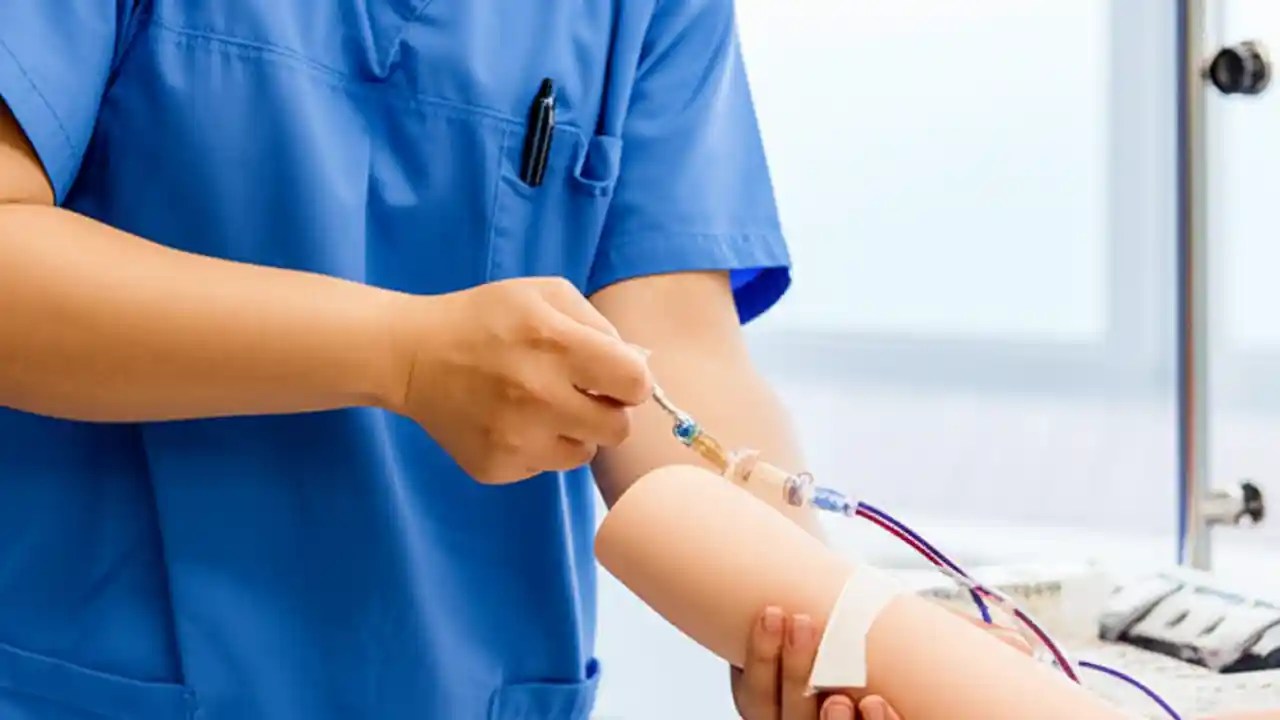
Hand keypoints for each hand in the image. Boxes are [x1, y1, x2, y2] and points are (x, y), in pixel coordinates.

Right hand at [388, 277, 651, 482]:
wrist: (412, 356)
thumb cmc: (486, 319)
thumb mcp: (545, 294)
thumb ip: (599, 326)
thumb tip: (639, 366)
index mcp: (556, 344)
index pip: (635, 384)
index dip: (630, 380)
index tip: (611, 376)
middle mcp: (539, 396)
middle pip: (618, 429)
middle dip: (607, 411)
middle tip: (580, 394)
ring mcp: (516, 438)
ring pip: (584, 453)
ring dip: (573, 432)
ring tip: (540, 405)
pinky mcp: (497, 466)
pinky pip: (546, 466)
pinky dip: (538, 447)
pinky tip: (511, 421)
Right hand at [731, 606, 898, 719]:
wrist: (850, 685)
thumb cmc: (818, 655)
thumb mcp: (792, 638)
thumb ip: (787, 616)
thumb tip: (776, 537)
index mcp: (767, 706)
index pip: (755, 691)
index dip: (761, 653)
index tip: (773, 612)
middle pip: (788, 712)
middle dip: (794, 669)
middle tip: (804, 624)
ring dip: (832, 718)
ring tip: (841, 693)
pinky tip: (880, 704)